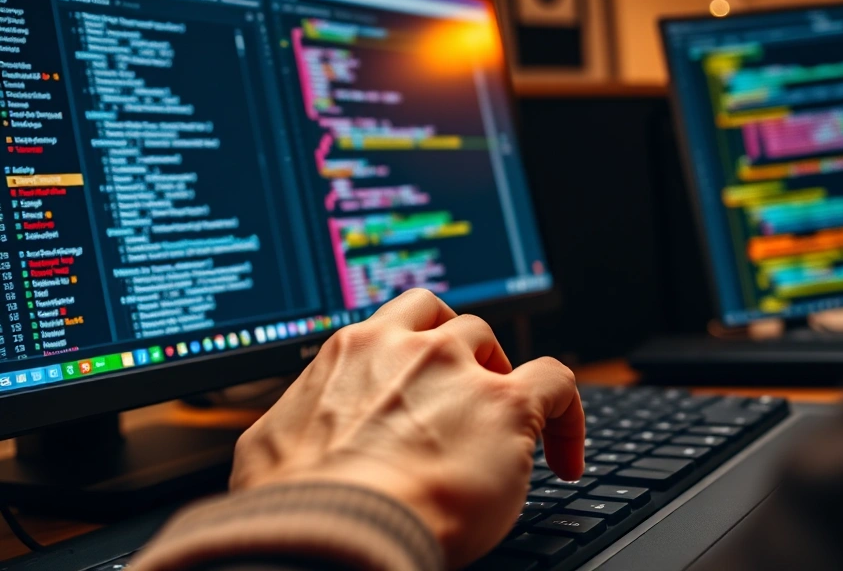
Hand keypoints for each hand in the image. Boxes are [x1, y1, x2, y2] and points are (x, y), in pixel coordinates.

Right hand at [229, 289, 585, 567]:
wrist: (337, 530)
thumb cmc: (299, 502)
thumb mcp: (269, 445)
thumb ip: (296, 421)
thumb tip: (287, 438)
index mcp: (354, 350)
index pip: (405, 317)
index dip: (427, 340)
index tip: (433, 371)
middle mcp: (410, 348)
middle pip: (457, 324)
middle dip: (468, 356)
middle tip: (471, 401)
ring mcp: (460, 371)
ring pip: (499, 346)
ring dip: (506, 379)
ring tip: (512, 429)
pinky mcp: (505, 405)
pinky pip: (557, 382)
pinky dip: (567, 414)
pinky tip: (563, 455)